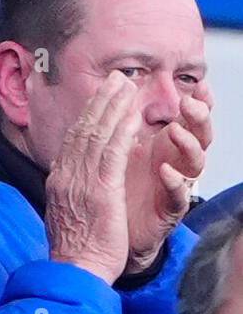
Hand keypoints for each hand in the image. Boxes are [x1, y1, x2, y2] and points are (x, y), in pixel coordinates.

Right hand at [45, 71, 140, 283]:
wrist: (74, 270)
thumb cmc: (74, 250)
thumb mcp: (64, 214)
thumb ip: (69, 192)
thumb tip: (72, 180)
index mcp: (59, 180)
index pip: (73, 140)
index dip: (88, 115)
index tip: (100, 97)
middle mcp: (66, 175)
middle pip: (83, 129)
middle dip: (100, 102)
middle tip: (116, 79)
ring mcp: (81, 182)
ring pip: (96, 136)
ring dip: (113, 108)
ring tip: (127, 88)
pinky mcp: (99, 192)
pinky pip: (111, 156)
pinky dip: (120, 133)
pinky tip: (132, 118)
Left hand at [124, 83, 211, 273]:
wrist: (114, 229)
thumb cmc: (122, 185)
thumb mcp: (124, 147)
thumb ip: (127, 122)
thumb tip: (123, 88)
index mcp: (166, 145)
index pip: (188, 120)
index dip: (197, 103)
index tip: (200, 85)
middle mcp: (176, 162)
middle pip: (199, 136)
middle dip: (198, 118)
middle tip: (189, 102)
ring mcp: (176, 185)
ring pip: (195, 163)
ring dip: (187, 145)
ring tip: (176, 132)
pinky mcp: (168, 208)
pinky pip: (177, 195)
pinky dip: (173, 182)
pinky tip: (165, 171)